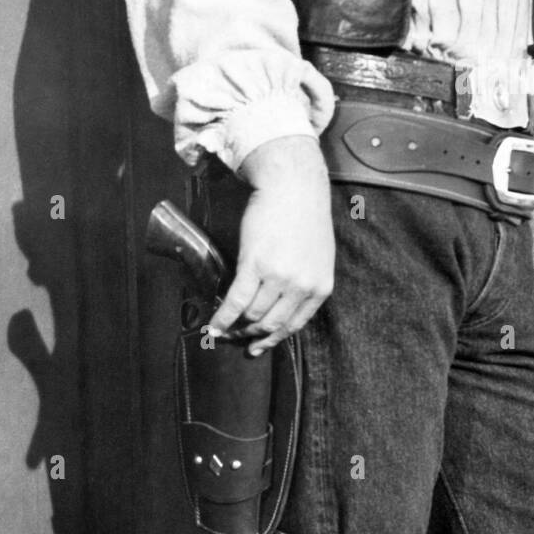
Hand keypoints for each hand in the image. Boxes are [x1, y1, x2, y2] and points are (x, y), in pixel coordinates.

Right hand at [209, 136, 334, 355]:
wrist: (294, 187)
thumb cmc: (306, 217)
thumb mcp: (318, 256)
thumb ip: (306, 282)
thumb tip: (284, 304)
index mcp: (320, 288)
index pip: (293, 325)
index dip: (271, 340)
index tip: (257, 346)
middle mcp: (301, 286)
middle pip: (270, 324)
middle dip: (250, 336)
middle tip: (236, 340)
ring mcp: (278, 277)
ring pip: (252, 315)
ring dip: (234, 327)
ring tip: (223, 330)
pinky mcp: (255, 265)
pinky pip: (236, 301)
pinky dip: (222, 318)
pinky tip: (213, 327)